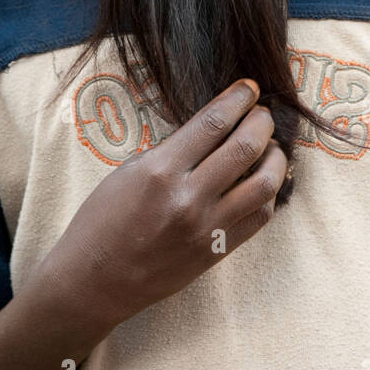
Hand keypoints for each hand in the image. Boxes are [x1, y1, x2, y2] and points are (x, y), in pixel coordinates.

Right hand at [37, 78, 287, 336]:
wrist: (95, 282)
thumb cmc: (102, 221)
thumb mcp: (130, 171)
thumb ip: (172, 150)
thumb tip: (212, 128)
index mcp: (160, 170)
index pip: (213, 122)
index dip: (238, 99)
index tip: (249, 87)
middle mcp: (188, 198)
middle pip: (245, 147)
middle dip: (261, 121)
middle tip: (262, 112)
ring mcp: (206, 228)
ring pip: (264, 184)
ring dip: (275, 157)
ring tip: (270, 146)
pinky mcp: (216, 251)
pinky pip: (259, 217)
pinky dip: (267, 193)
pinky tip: (262, 181)